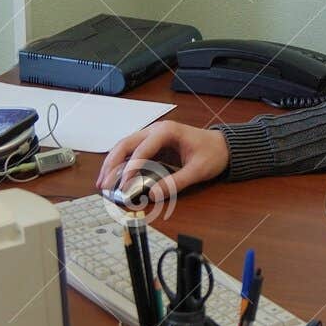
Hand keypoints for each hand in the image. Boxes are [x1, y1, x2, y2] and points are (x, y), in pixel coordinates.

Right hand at [95, 120, 229, 205]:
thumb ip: (175, 183)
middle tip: (103, 184)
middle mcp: (155, 130)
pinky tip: (113, 177)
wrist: (223, 146)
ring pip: (124, 147)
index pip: (142, 148)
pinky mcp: (152, 145)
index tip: (122, 185)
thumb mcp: (197, 170)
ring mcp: (152, 136)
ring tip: (102, 182)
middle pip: (126, 144)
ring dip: (112, 164)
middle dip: (112, 164)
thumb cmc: (212, 154)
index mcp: (167, 131)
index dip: (130, 168)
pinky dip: (120, 164)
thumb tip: (152, 195)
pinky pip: (131, 152)